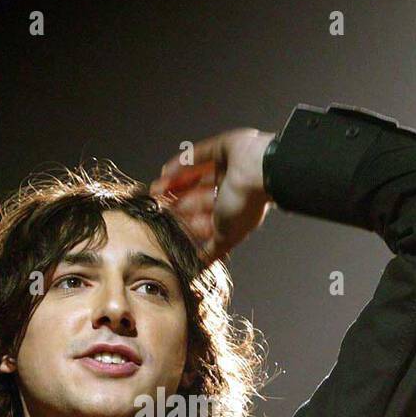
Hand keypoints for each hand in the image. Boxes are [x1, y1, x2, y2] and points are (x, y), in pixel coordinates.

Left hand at [149, 127, 275, 263]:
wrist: (259, 171)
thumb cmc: (244, 204)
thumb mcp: (225, 235)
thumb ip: (212, 250)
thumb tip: (199, 268)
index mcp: (234, 210)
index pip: (208, 216)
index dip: (189, 220)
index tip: (171, 223)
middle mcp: (231, 189)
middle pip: (199, 195)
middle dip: (179, 200)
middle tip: (159, 204)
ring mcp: (227, 168)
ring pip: (196, 176)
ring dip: (175, 182)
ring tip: (156, 189)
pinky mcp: (222, 148)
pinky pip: (198, 156)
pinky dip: (181, 164)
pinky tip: (166, 172)